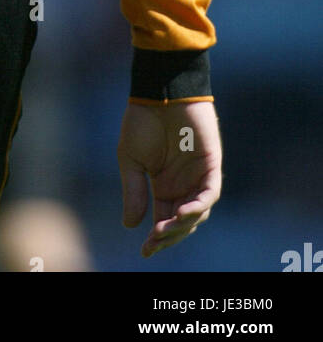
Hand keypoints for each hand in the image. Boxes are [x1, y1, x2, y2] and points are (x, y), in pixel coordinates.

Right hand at [118, 99, 221, 257]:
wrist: (159, 90)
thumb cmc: (142, 120)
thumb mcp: (131, 160)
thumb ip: (133, 191)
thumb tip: (131, 226)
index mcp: (164, 185)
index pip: (163, 220)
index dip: (156, 238)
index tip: (145, 251)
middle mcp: (183, 184)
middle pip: (182, 222)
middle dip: (169, 236)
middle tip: (153, 243)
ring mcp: (198, 176)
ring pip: (198, 212)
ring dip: (182, 225)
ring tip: (162, 229)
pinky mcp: (211, 165)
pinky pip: (209, 194)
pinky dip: (198, 206)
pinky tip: (180, 213)